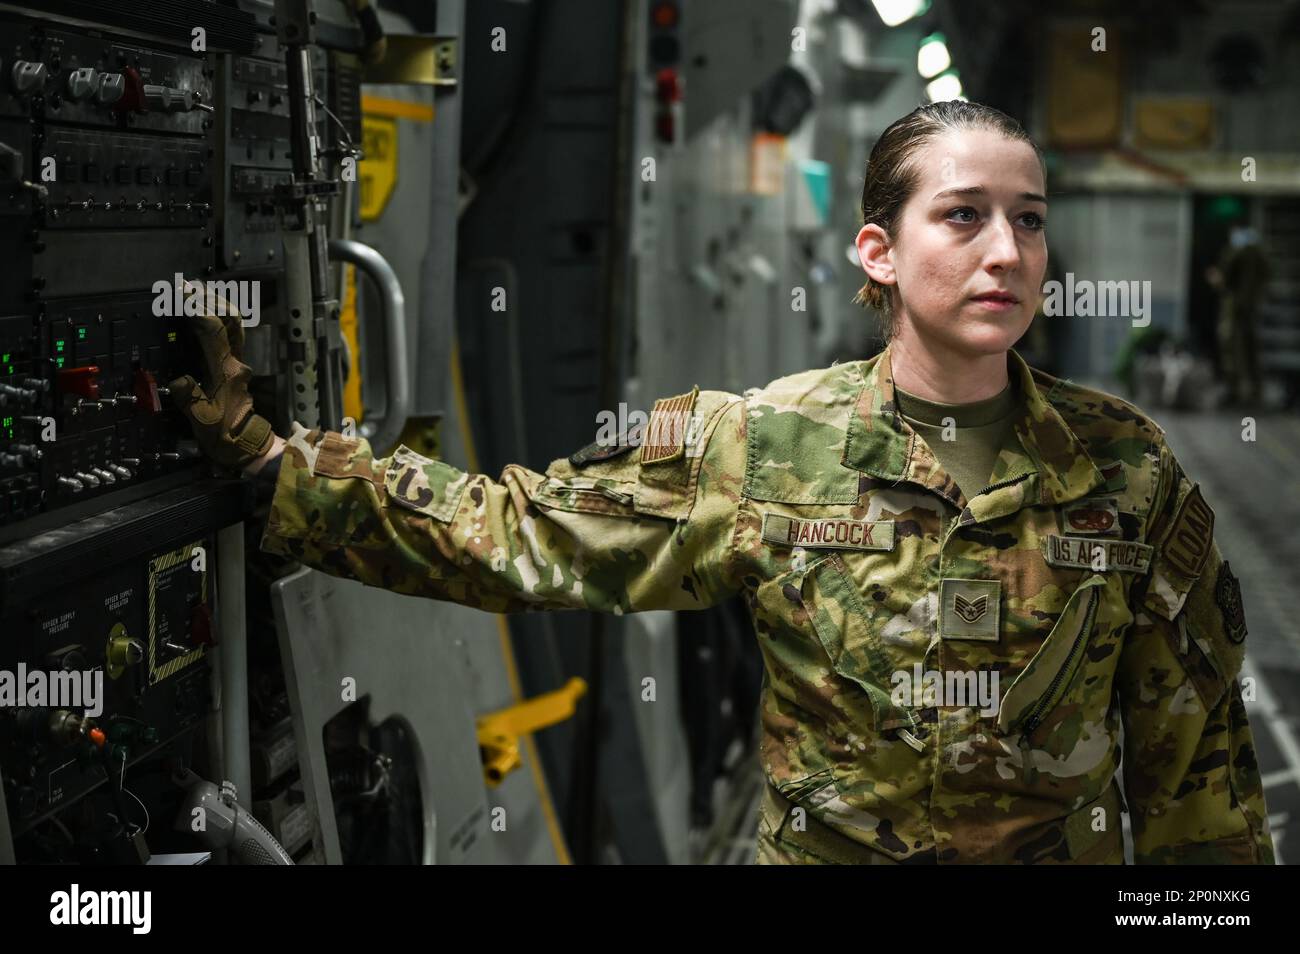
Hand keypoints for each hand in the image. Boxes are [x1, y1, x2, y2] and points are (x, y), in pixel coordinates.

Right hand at [168, 281, 275, 471]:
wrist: (248, 447)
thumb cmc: (226, 435)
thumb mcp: (200, 419)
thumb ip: (187, 397)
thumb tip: (177, 380)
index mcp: (226, 371)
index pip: (214, 331)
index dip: (198, 310)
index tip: (181, 296)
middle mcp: (236, 363)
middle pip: (231, 320)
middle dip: (210, 299)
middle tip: (188, 286)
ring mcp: (238, 365)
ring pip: (234, 325)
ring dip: (216, 306)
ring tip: (195, 293)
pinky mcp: (236, 370)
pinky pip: (229, 337)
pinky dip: (217, 321)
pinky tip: (204, 317)